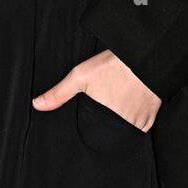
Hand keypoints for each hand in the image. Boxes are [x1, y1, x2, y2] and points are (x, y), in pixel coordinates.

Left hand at [32, 49, 161, 131]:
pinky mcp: (150, 119)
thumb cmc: (112, 66)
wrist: (145, 56)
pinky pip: (141, 124)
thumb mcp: (81, 76)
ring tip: (121, 98)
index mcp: (104, 119)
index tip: (95, 113)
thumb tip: (37, 105)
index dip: (92, 122)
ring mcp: (138, 123)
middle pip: (110, 128)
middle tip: (111, 97)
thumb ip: (59, 93)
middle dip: (108, 119)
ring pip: (126, 127)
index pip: (94, 130)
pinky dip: (136, 116)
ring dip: (123, 117)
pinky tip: (132, 100)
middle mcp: (122, 125)